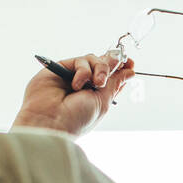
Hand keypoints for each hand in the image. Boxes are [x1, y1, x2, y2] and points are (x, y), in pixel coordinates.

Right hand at [11, 51, 135, 137]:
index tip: (131, 64)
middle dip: (112, 65)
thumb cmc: (76, 119)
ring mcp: (72, 76)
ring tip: (97, 83)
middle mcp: (85, 85)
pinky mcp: (60, 68)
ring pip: (92, 60)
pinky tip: (76, 85)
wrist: (51, 121)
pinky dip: (83, 71)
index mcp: (96, 96)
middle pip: (102, 65)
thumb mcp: (103, 101)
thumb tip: (129, 71)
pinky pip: (79, 61)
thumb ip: (114, 83)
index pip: (112, 77)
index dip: (122, 69)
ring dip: (100, 69)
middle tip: (120, 65)